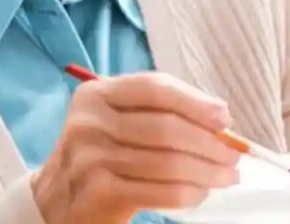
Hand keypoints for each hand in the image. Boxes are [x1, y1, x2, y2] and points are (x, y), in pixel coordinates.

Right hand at [31, 72, 240, 223]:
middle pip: (166, 127)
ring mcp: (91, 158)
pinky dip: (188, 193)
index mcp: (97, 94)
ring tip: (226, 176)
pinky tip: (200, 193)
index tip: (225, 118)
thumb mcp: (115, 121)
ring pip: (167, 162)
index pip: (155, 88)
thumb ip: (158, 112)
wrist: (56, 201)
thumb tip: (218, 119)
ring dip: (206, 172)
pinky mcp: (100, 193)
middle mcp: (90, 122)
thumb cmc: (100, 154)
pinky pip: (159, 192)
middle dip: (209, 142)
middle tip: (233, 155)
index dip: (195, 102)